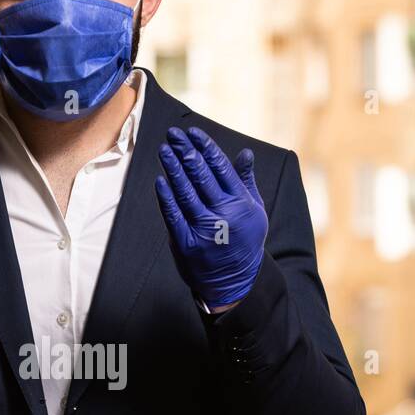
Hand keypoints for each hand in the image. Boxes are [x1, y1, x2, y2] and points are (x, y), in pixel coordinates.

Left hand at [155, 127, 266, 310]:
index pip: (221, 167)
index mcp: (241, 203)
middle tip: (173, 135)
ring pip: (185, 192)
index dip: (205, 147)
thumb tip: (245, 152)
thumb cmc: (244, 239)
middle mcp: (224, 214)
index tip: (192, 132)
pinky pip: (173, 216)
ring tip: (164, 150)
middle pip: (201, 176)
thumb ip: (246, 181)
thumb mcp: (255, 210)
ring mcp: (204, 230)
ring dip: (173, 169)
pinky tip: (160, 180)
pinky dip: (166, 197)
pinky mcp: (187, 244)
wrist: (234, 281)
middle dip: (186, 152)